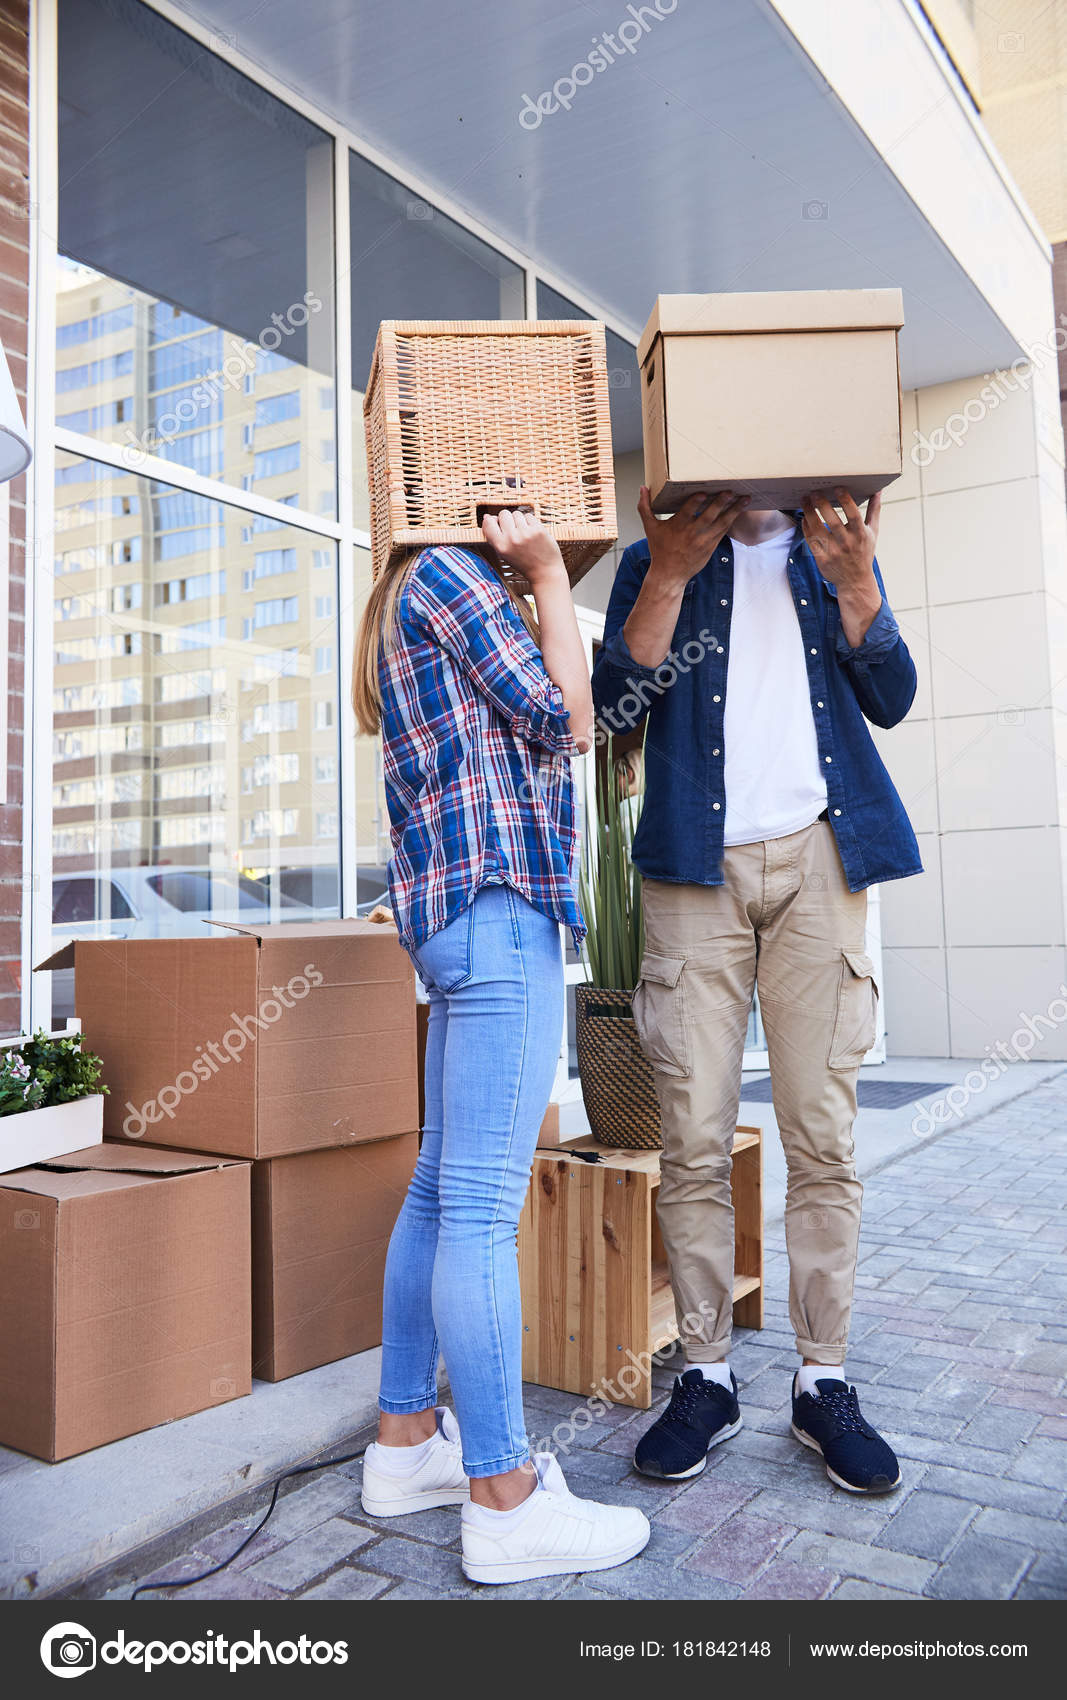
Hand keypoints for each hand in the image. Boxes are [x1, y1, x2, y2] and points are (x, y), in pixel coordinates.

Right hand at [481, 509, 565, 588]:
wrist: (544, 571)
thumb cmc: (523, 563)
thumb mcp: (504, 553)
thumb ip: (494, 536)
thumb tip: (486, 516)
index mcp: (500, 546)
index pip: (488, 523)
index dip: (491, 520)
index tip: (497, 524)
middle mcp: (511, 538)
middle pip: (503, 514)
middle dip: (507, 519)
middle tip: (513, 530)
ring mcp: (525, 533)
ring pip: (517, 513)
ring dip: (519, 520)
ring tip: (524, 533)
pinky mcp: (538, 529)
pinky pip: (529, 516)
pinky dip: (530, 522)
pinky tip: (532, 532)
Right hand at [638, 486, 750, 587]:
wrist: (670, 574)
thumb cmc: (660, 549)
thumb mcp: (650, 528)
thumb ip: (645, 507)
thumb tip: (642, 488)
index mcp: (678, 526)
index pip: (688, 511)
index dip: (696, 502)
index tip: (704, 493)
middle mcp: (692, 533)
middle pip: (709, 516)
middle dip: (720, 503)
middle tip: (730, 491)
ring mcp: (704, 540)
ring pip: (721, 523)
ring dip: (734, 510)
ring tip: (745, 499)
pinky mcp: (711, 546)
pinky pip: (724, 531)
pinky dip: (732, 520)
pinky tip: (739, 510)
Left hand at [802, 488, 882, 646]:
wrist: (855, 581)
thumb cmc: (864, 552)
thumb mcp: (873, 532)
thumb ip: (874, 511)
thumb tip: (878, 490)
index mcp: (860, 534)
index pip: (853, 514)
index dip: (846, 500)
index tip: (838, 487)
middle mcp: (847, 543)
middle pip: (833, 521)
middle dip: (822, 505)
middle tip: (814, 492)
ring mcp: (833, 552)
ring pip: (818, 530)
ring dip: (809, 513)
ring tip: (805, 500)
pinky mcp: (822, 559)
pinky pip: (811, 540)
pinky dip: (806, 527)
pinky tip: (805, 517)